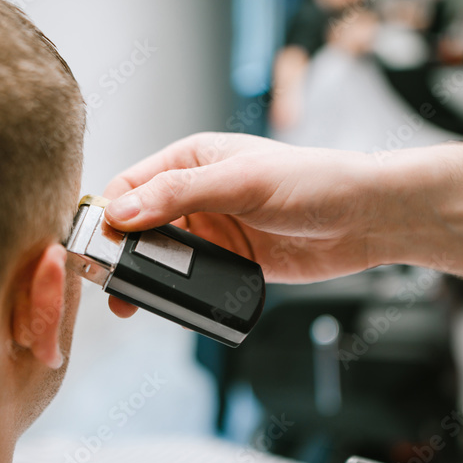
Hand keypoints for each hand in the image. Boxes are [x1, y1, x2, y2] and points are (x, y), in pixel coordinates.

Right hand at [101, 132, 382, 316]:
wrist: (365, 219)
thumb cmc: (313, 182)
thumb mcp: (241, 181)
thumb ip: (179, 195)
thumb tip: (122, 213)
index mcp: (191, 160)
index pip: (130, 186)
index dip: (109, 215)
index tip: (96, 245)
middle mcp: (195, 194)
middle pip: (139, 226)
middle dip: (121, 253)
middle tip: (109, 283)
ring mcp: (212, 230)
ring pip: (160, 256)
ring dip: (145, 276)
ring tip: (131, 301)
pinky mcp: (230, 262)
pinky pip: (189, 279)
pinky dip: (174, 291)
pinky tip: (168, 302)